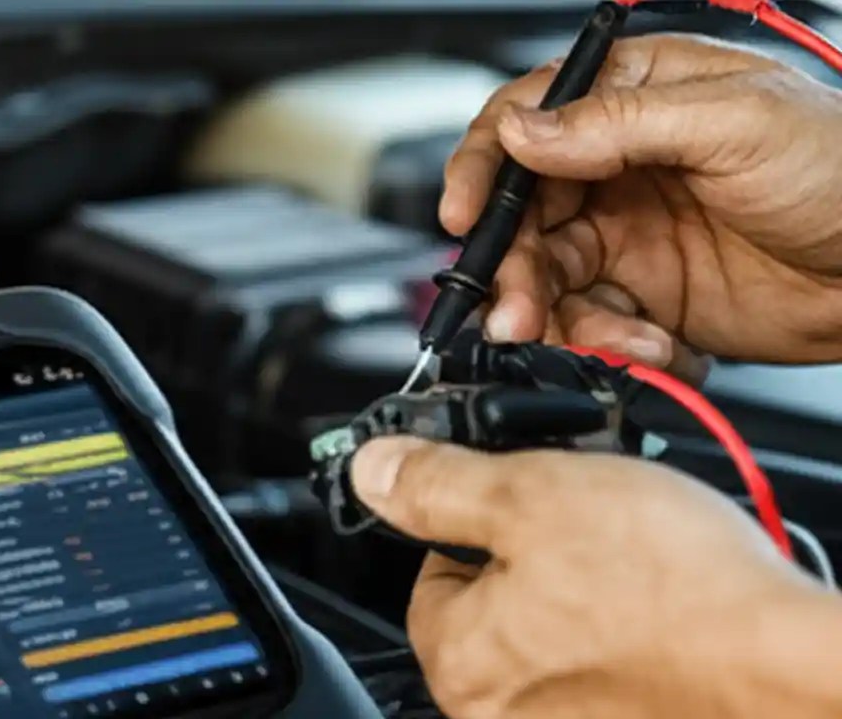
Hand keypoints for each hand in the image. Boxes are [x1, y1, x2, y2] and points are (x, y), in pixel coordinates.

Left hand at [351, 437, 841, 718]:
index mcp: (461, 663)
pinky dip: (627, 638)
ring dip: (584, 595)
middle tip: (587, 526)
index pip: (429, 577)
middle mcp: (501, 716)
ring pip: (554, 638)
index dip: (474, 524)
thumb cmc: (674, 591)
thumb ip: (438, 484)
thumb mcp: (532, 495)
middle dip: (534, 560)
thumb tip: (372, 471)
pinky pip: (607, 671)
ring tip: (636, 565)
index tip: (518, 502)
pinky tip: (662, 609)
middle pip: (491, 611)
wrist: (794, 665)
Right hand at [444, 34, 841, 374]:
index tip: (464, 212)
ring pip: (545, 275)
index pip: (525, 121)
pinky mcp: (644, 294)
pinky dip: (604, 342)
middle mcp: (617, 165)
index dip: (484, 165)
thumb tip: (523, 132)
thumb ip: (617, 125)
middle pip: (521, 212)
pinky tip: (650, 343)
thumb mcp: (732, 122)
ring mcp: (627, 233)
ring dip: (550, 314)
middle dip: (513, 264)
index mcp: (634, 100)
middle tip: (516, 306)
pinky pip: (588, 320)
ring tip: (593, 337)